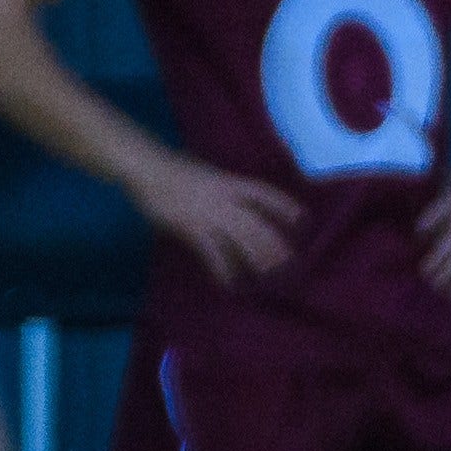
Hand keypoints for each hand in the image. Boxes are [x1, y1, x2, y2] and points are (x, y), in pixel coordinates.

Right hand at [129, 154, 302, 285]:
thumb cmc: (172, 167)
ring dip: (255, 257)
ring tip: (268, 273)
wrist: (148, 169)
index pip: (263, 194)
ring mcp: (209, 215)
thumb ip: (220, 186)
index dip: (283, 206)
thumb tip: (229, 198)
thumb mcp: (205, 172)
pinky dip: (223, 269)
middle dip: (273, 242)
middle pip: (256, 223)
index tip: (302, 218)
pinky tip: (230, 283)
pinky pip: (213, 253)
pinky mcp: (192, 229)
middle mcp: (224, 199)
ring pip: (240, 239)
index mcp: (228, 181)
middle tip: (288, 260)